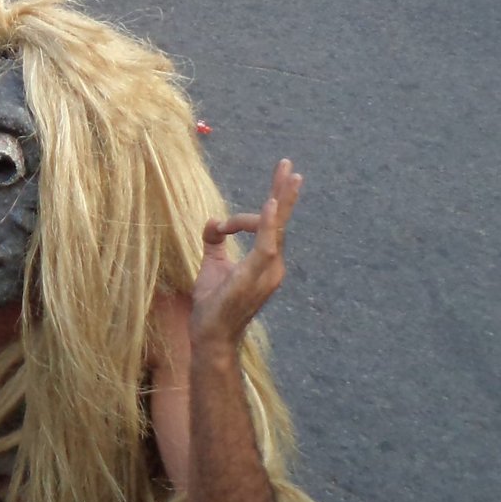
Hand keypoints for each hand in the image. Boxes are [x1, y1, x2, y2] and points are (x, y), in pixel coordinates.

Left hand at [190, 160, 301, 350]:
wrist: (210, 335)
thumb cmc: (214, 304)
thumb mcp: (212, 264)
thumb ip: (215, 241)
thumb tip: (213, 222)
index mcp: (264, 262)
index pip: (261, 227)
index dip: (239, 219)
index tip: (218, 227)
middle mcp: (272, 265)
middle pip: (279, 222)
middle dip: (284, 192)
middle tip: (289, 167)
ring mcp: (267, 270)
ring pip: (276, 227)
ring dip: (281, 200)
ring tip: (289, 175)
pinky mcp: (256, 275)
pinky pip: (266, 244)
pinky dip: (268, 223)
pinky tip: (270, 204)